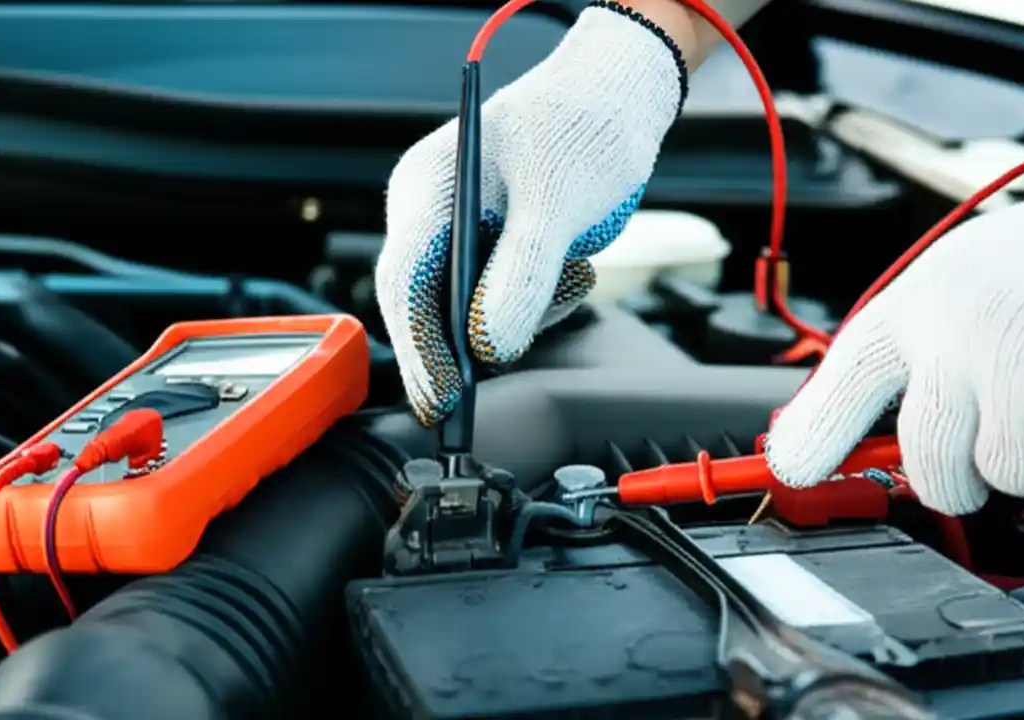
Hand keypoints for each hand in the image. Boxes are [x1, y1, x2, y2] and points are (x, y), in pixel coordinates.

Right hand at [375, 2, 688, 424]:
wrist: (618, 101)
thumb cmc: (582, 126)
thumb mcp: (557, 201)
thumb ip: (522, 273)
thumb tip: (489, 345)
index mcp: (429, 188)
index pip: (405, 280)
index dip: (418, 346)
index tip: (442, 396)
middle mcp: (434, 214)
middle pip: (425, 304)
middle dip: (459, 349)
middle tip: (475, 398)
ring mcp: (464, 234)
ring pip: (469, 310)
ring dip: (523, 314)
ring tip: (572, 276)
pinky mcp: (496, 250)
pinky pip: (506, 300)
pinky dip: (541, 301)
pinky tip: (574, 267)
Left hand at [765, 151, 1023, 514]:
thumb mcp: (963, 281)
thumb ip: (913, 347)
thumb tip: (845, 430)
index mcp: (921, 300)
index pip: (845, 381)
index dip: (812, 435)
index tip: (793, 471)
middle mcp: (958, 332)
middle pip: (929, 462)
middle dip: (960, 477)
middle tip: (996, 438)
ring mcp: (1021, 367)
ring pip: (1004, 477)